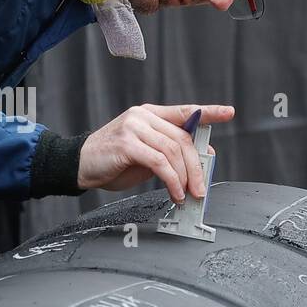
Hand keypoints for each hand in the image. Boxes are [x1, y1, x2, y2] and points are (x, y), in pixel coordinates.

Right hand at [76, 103, 234, 203]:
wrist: (78, 165)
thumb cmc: (111, 162)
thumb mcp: (144, 155)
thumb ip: (167, 153)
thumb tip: (197, 162)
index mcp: (149, 114)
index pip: (184, 111)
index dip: (208, 112)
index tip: (228, 112)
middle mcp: (143, 116)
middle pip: (183, 139)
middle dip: (196, 167)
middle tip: (200, 188)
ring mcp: (134, 127)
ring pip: (173, 151)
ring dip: (184, 177)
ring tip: (185, 195)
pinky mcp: (127, 143)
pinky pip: (159, 162)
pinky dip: (171, 180)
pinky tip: (173, 192)